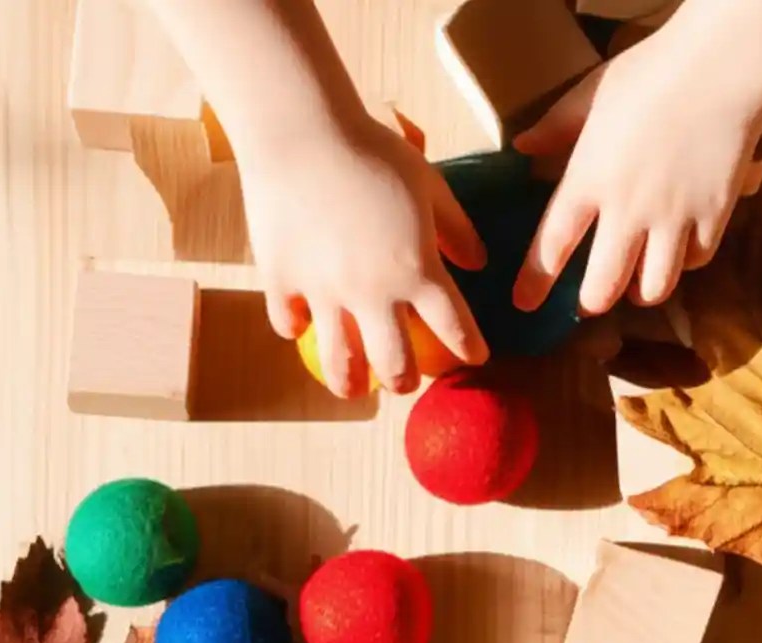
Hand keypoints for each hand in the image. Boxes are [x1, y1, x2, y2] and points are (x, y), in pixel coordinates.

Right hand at [238, 113, 488, 396]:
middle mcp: (372, 293)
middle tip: (405, 381)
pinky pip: (288, 321)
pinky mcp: (282, 281)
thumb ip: (456, 229)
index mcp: (417, 271)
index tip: (476, 357)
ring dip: (352, 383)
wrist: (301, 134)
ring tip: (355, 388)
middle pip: (394, 363)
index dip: (469, 347)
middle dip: (404, 381)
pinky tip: (300, 325)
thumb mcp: (429, 186)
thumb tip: (479, 262)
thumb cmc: (373, 152)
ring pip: (340, 361)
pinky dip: (296, 327)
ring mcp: (324, 293)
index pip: (454, 327)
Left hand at [511, 29, 761, 315]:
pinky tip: (679, 253)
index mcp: (588, 179)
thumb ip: (555, 126)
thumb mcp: (590, 94)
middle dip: (591, 303)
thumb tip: (522, 147)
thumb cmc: (651, 73)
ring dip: (640, 292)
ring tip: (635, 286)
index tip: (523, 303)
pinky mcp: (714, 215)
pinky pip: (696, 260)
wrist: (721, 69)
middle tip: (587, 302)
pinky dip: (685, 263)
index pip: (551, 245)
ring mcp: (673, 218)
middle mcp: (627, 210)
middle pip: (602, 286)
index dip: (535, 280)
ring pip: (654, 286)